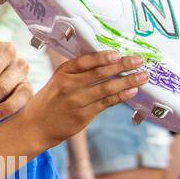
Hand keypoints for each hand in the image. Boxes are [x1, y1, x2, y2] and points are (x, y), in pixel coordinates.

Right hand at [24, 51, 146, 145]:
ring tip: (143, 76)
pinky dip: (120, 96)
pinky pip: (106, 103)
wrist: (36, 125)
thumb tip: (106, 61)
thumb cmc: (50, 100)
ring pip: (106, 88)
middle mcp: (69, 85)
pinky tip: (132, 91)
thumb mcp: (57, 80)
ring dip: (127, 81)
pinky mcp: (84, 115)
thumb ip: (77, 72)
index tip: (117, 52)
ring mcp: (77, 101)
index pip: (84, 61)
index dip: (101, 57)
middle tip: (138, 60)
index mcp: (62, 73)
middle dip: (122, 66)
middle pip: (99, 73)